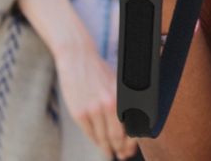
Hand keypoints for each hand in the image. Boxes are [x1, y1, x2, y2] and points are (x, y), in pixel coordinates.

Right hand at [55, 40, 138, 158]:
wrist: (78, 59)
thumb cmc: (99, 71)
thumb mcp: (117, 83)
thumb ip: (123, 102)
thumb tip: (129, 122)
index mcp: (122, 96)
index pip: (130, 126)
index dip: (132, 142)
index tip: (131, 149)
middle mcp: (109, 104)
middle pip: (117, 136)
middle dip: (121, 149)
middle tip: (124, 155)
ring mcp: (93, 110)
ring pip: (103, 137)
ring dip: (108, 148)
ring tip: (111, 153)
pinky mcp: (79, 113)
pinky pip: (90, 133)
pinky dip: (96, 140)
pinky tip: (100, 144)